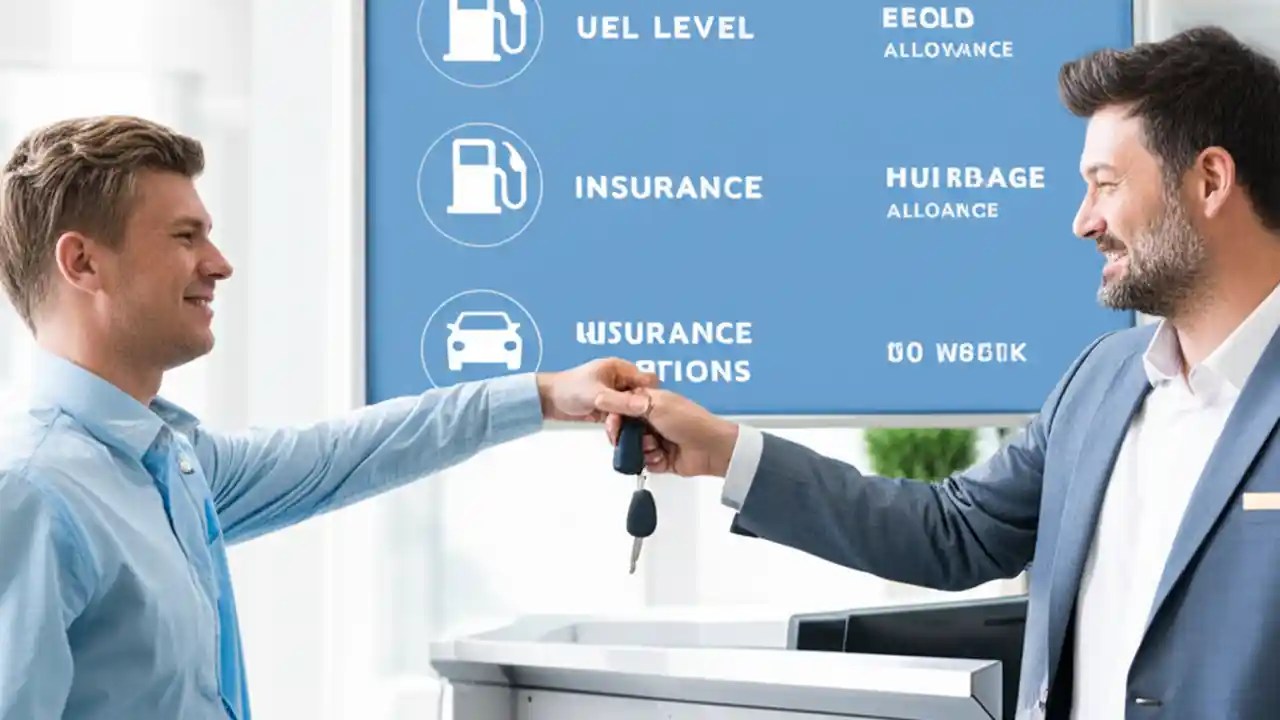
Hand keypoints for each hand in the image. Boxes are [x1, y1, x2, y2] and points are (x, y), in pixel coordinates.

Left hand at [535, 358, 658, 422]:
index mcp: (621, 369)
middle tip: (629, 423)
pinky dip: (621, 426)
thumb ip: (621, 401)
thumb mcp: (597, 395)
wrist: (547, 401)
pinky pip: (623, 418)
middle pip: (643, 397)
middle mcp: (621, 381)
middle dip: (638, 412)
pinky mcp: (609, 409)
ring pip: (633, 410)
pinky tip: (614, 432)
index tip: (643, 411)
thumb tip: (647, 405)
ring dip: (628, 421)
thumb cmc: (569, 390)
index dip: (650, 396)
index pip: (649, 381)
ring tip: (616, 428)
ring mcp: (615, 396)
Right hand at [596, 388, 738, 477]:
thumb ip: (629, 404)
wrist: (710, 448)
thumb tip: (605, 398)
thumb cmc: (689, 421)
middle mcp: (653, 420)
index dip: (615, 417)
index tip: (613, 424)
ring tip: (654, 447)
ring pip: (633, 447)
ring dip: (640, 449)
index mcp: (651, 402)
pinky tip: (662, 457)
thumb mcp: (656, 405)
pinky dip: (651, 461)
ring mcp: (657, 440)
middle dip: (625, 436)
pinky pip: (645, 462)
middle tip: (626, 440)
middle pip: (626, 429)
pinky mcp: (662, 458)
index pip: (623, 408)